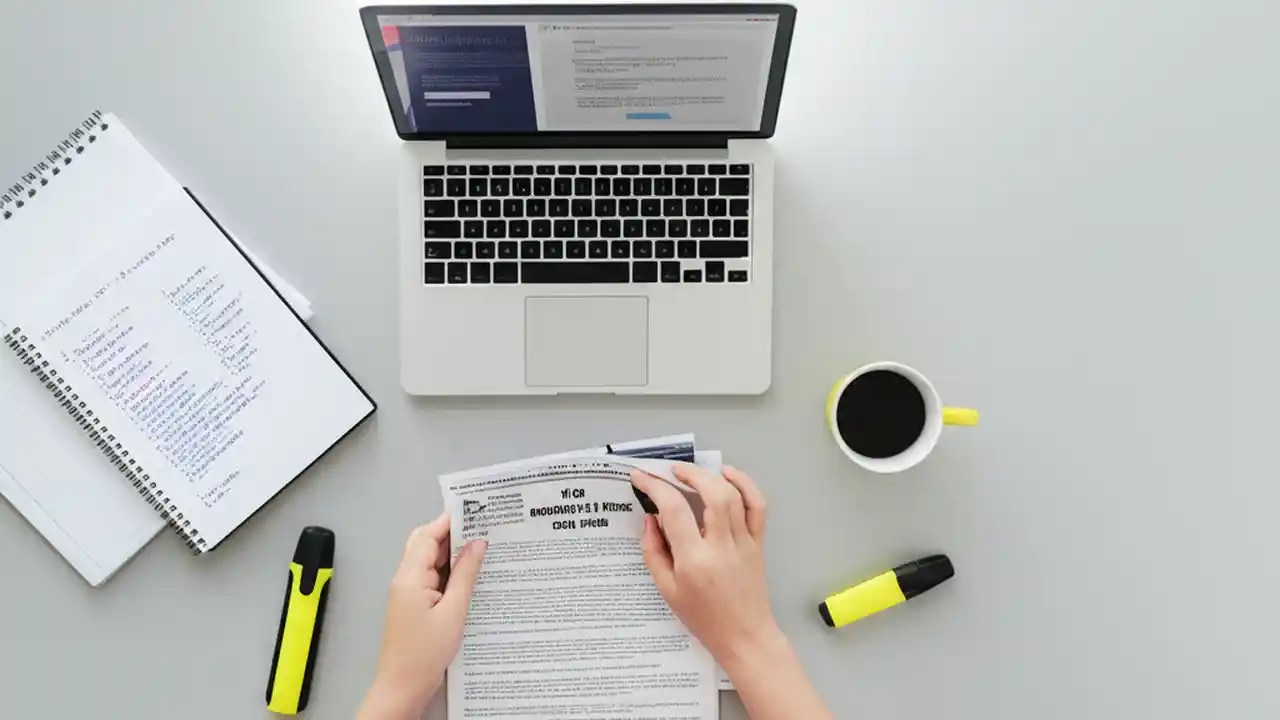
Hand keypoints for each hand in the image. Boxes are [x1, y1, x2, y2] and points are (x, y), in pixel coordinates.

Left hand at [358, 514, 486, 719]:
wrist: (402, 687)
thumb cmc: (425, 654)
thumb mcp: (453, 612)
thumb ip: (465, 575)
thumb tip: (477, 545)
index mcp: (410, 577)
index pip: (428, 535)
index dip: (449, 521)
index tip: (474, 512)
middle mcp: (405, 579)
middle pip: (426, 544)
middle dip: (452, 534)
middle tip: (481, 529)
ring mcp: (408, 592)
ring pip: (430, 561)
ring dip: (452, 554)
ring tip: (482, 549)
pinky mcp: (413, 605)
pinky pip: (432, 578)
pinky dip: (449, 572)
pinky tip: (469, 576)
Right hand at [631, 464, 779, 669]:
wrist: (744, 636)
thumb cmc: (702, 618)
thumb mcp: (667, 590)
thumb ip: (654, 552)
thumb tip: (651, 518)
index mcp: (694, 561)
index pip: (675, 511)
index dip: (656, 487)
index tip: (642, 477)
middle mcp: (721, 547)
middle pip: (712, 494)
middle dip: (689, 474)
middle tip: (671, 470)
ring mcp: (744, 543)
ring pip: (734, 496)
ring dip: (714, 476)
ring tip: (694, 471)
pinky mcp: (759, 543)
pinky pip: (758, 507)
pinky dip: (746, 485)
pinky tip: (729, 476)